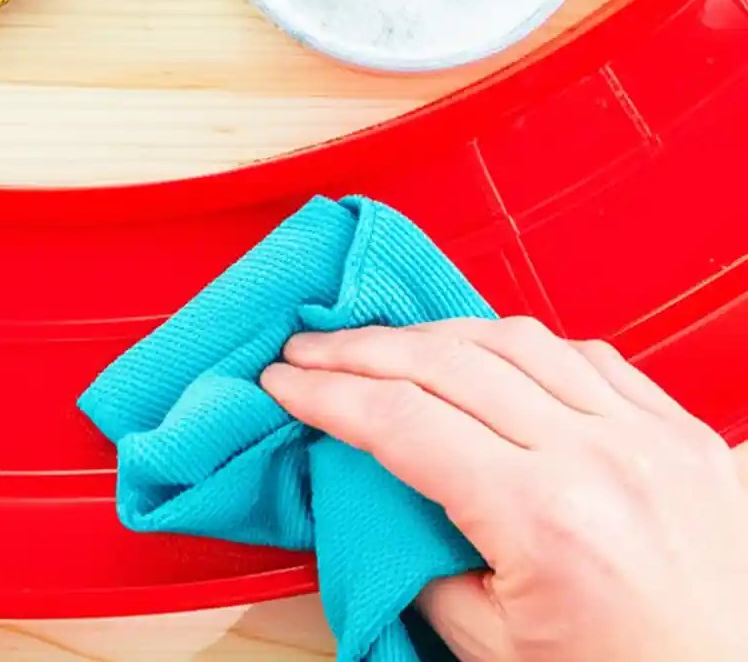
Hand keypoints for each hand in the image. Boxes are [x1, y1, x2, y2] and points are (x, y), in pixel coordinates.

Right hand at [261, 318, 747, 661]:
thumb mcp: (489, 644)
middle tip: (307, 348)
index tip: (283, 383)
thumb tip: (372, 491)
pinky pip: (587, 354)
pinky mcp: (682, 430)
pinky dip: (519, 344)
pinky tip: (484, 354)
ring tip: (382, 343)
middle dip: (360, 348)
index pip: (403, 422)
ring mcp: (649, 435)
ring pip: (516, 339)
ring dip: (433, 333)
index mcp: (544, 518)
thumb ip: (419, 556)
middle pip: (448, 363)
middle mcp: (601, 458)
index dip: (328, 396)